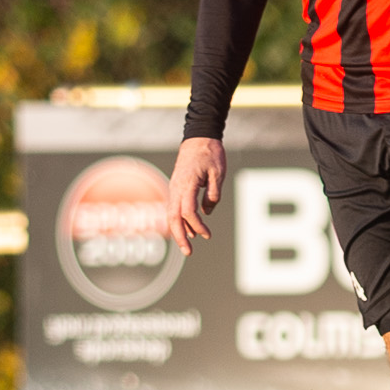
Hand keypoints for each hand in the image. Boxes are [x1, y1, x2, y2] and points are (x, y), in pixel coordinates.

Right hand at [167, 136, 227, 255]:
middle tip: (188, 253)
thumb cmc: (210, 152)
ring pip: (171, 214)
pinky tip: (189, 229)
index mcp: (187, 184)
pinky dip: (179, 220)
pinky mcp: (176, 186)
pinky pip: (174, 207)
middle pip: (173, 217)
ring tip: (187, 246)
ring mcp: (174, 187)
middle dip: (180, 237)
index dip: (197, 226)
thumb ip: (213, 194)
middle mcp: (176, 187)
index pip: (188, 211)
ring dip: (179, 231)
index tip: (208, 235)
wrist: (198, 136)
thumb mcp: (218, 173)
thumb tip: (207, 212)